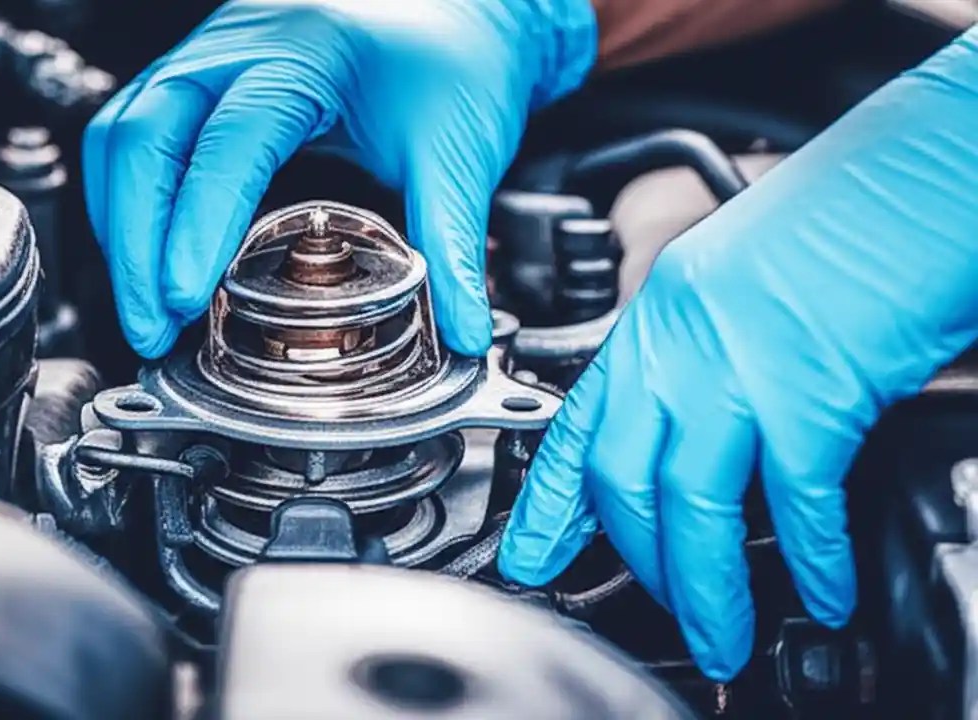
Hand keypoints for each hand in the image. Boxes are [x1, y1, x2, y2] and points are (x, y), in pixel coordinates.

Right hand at [82, 0, 596, 357]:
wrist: (461, 10)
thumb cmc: (457, 58)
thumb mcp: (458, 151)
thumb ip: (453, 244)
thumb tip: (463, 330)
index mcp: (304, 51)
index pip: (228, 142)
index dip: (197, 225)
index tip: (187, 299)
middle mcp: (239, 43)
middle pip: (144, 136)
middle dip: (136, 243)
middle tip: (153, 328)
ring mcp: (211, 55)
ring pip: (124, 134)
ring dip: (121, 227)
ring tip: (146, 309)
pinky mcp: (204, 77)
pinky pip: (135, 133)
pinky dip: (128, 201)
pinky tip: (147, 256)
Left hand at [500, 27, 977, 679]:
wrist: (923, 171)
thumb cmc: (842, 222)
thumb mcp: (736, 287)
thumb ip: (697, 357)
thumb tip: (688, 432)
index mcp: (657, 319)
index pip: (578, 426)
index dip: (549, 505)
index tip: (530, 555)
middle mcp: (682, 344)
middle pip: (624, 480)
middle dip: (638, 564)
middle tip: (658, 612)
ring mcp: (741, 367)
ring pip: (694, 508)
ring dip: (708, 590)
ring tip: (723, 640)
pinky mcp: (812, 392)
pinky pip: (795, 502)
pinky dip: (810, 558)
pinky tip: (823, 588)